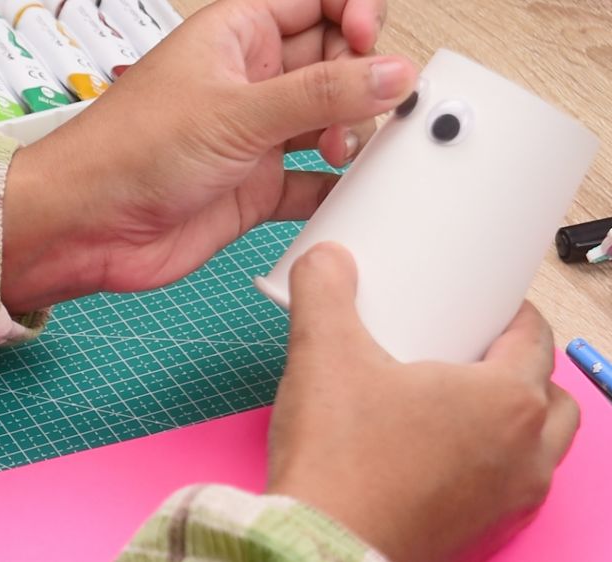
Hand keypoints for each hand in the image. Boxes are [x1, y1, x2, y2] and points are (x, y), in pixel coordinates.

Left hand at [1, 0, 414, 312]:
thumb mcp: (235, 111)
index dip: (354, 13)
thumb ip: (320, 93)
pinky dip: (333, 187)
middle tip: (374, 105)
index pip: (318, 1)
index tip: (368, 43)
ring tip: (340, 149)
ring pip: (329, 121)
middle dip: (361, 81)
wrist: (87, 227)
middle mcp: (251, 81)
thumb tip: (390, 73)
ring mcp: (254, 135)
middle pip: (334, 62)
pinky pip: (312, 181)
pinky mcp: (255, 187)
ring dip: (350, 134)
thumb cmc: (127, 152)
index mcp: (238, 35)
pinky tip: (343, 190)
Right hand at [266, 243, 579, 561]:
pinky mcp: (478, 528)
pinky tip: (441, 449)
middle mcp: (522, 453)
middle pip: (551, 395)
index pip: (535, 339)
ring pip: (542, 445)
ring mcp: (505, 497)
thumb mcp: (324, 352)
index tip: (487, 307)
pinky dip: (494, 460)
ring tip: (462, 402)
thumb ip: (324, 291)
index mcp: (504, 401)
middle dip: (521, 368)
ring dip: (517, 418)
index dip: (513, 314)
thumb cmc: (340, 462)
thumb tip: (325, 260)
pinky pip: (511, 483)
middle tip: (472, 352)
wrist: (321, 544)